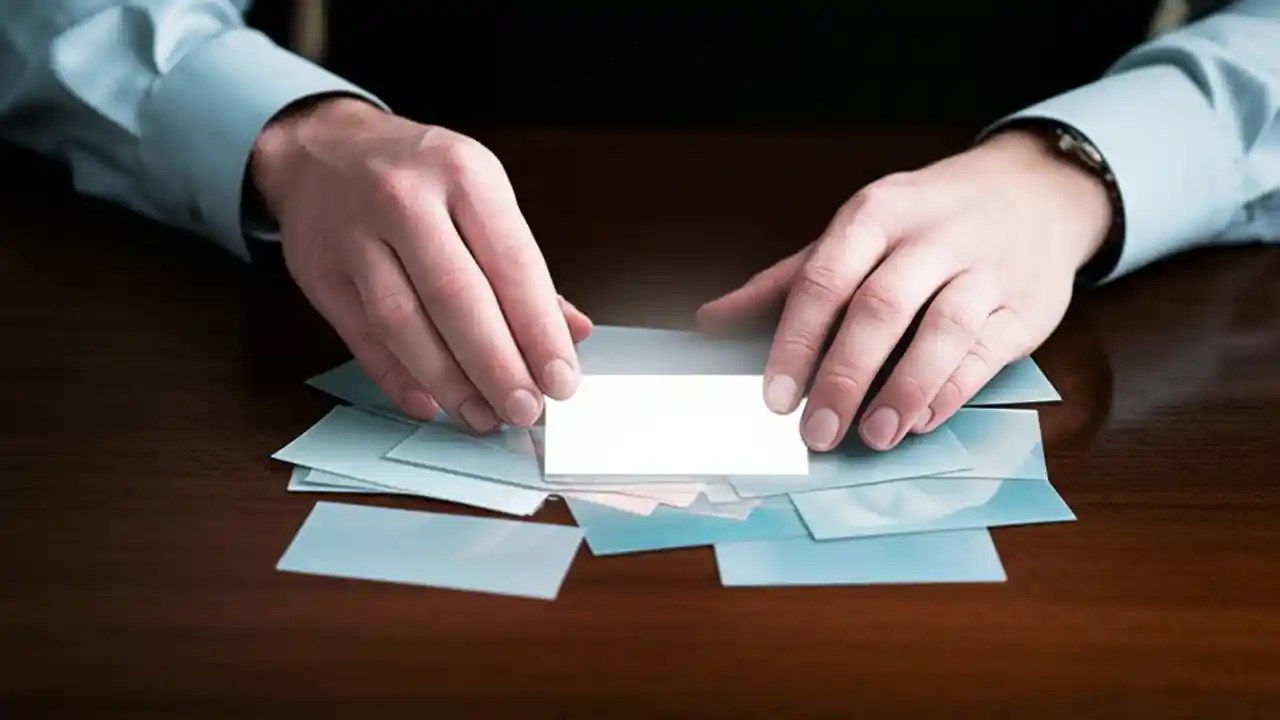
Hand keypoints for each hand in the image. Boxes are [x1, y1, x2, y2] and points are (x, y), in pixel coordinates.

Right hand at [250, 98, 590, 431]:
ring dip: (450, 382)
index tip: (560, 379)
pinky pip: (362, 338)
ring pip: (404, 324)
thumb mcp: (480, 195)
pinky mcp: (319, 271)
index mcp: (463, 173)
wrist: (322, 147)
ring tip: (482, 416)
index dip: (539, 331)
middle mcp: (405, 197)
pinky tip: (430, 403)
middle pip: (457, 298)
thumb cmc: (417, 176)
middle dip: (497, 365)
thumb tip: (572, 332)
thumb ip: (522, 267)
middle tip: (524, 409)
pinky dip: (398, 379)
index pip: (512, 264)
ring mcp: (354, 234)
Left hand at [698, 129, 1112, 450]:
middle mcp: (932, 235)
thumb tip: (710, 321)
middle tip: (817, 430)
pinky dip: (952, 391)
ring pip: (943, 331)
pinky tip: (922, 421)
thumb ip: (786, 281)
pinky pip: (987, 353)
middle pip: (880, 308)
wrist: (1035, 189)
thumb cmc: (926, 221)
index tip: (775, 397)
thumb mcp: (856, 232)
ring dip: (904, 390)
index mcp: (876, 213)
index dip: (796, 341)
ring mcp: (985, 268)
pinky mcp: (1026, 305)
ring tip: (872, 436)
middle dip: (844, 375)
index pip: (825, 279)